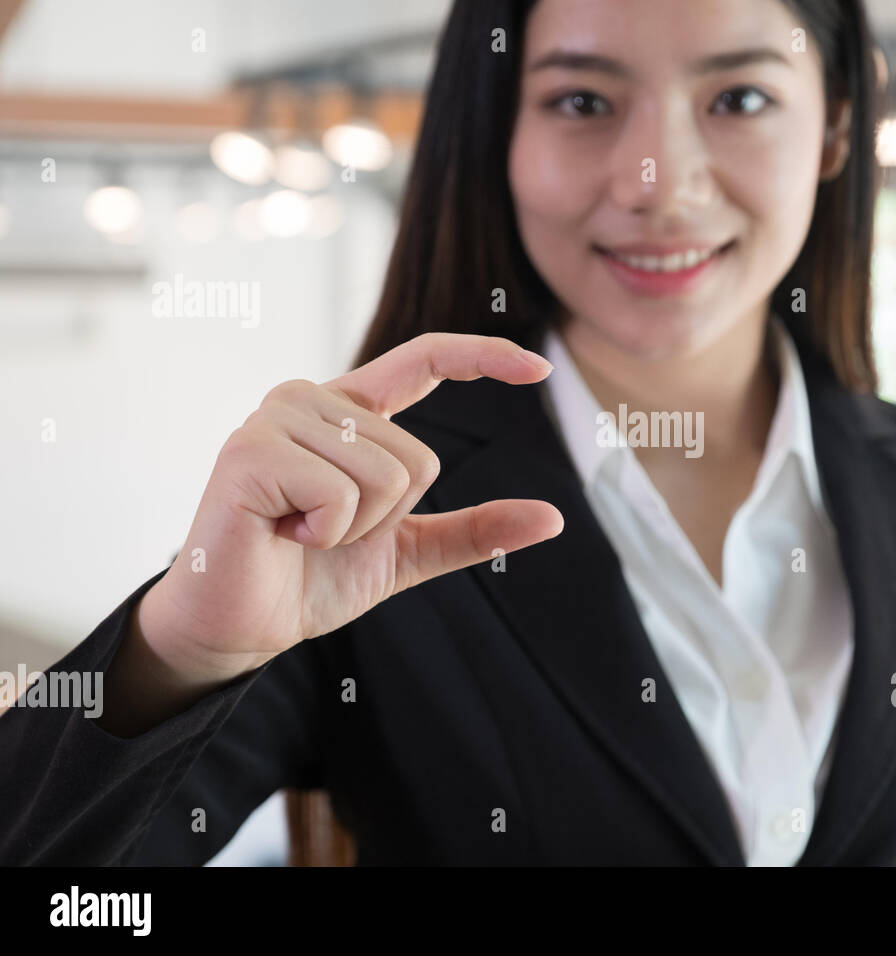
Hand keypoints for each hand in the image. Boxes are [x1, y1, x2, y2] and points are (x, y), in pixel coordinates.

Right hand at [135, 332, 561, 685]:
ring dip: (355, 528)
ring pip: (386, 475)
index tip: (541, 369)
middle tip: (327, 533)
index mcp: (348, 414)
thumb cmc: (311, 579)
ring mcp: (275, 419)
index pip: (423, 361)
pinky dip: (325, 532)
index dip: (484, 356)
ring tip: (301, 533)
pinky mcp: (250, 453)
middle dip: (387, 517)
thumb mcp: (408, 551)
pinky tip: (281, 534)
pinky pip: (341, 494)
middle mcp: (311, 400)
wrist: (241, 626)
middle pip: (418, 458)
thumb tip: (552, 517)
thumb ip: (473, 529)